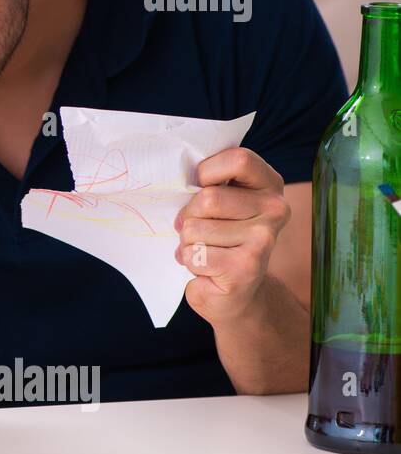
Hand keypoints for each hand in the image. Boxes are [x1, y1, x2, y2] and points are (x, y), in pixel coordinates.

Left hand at [174, 147, 290, 324]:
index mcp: (269, 185)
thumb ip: (209, 186)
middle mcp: (275, 209)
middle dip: (190, 216)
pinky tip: (209, 270)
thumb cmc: (222, 240)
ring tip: (207, 251)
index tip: (202, 187)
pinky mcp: (246, 268)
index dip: (207, 172)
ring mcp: (263, 239)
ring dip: (189, 243)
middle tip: (201, 232)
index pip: (238, 159)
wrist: (239, 294)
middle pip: (208, 198)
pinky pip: (194, 255)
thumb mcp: (221, 205)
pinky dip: (190, 262)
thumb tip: (178, 184)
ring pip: (195, 229)